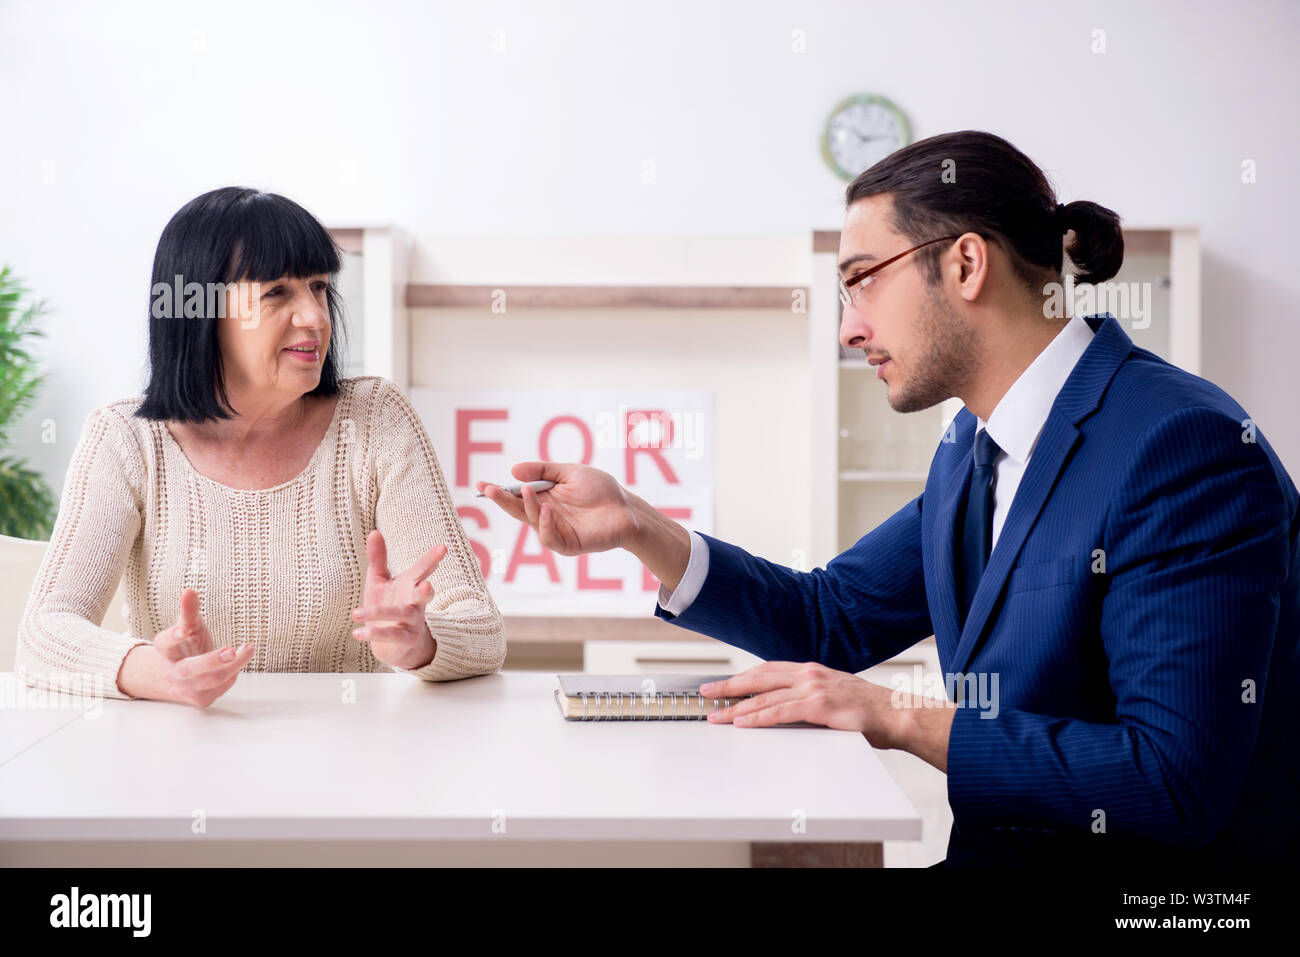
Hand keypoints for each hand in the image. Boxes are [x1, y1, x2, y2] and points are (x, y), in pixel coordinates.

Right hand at [151, 588, 254, 707]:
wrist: (179, 678)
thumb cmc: (186, 647)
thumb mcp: (188, 627)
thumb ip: (189, 611)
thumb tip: (189, 591)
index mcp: (165, 650)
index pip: (166, 643)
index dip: (174, 637)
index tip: (183, 630)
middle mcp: (172, 672)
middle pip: (188, 669)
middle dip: (210, 661)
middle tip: (230, 651)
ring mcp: (186, 688)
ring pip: (211, 680)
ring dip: (234, 665)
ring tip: (249, 649)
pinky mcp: (201, 698)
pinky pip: (221, 687)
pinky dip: (234, 673)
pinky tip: (241, 659)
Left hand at [352, 529, 443, 669]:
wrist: (392, 643)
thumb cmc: (387, 604)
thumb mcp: (380, 580)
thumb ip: (379, 558)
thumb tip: (374, 532)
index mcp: (411, 584)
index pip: (423, 569)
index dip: (433, 559)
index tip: (443, 547)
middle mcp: (416, 602)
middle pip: (425, 595)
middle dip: (427, 591)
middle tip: (427, 586)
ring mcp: (413, 622)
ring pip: (402, 615)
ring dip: (381, 613)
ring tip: (357, 613)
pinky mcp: (405, 639)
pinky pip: (392, 636)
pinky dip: (374, 633)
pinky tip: (357, 633)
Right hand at [475, 461, 638, 555]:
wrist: (625, 508)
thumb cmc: (600, 489)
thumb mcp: (569, 472)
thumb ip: (543, 471)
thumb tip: (513, 471)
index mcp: (544, 498)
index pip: (515, 496)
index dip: (498, 491)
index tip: (481, 484)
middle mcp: (546, 516)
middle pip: (517, 510)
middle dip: (502, 500)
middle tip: (490, 489)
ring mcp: (556, 531)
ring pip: (532, 522)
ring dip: (527, 507)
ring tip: (529, 492)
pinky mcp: (568, 544)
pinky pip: (550, 538)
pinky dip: (545, 524)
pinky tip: (547, 511)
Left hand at [699, 661, 905, 747]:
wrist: (895, 714)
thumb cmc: (866, 709)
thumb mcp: (832, 695)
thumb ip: (807, 698)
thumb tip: (782, 709)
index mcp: (810, 669)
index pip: (767, 670)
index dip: (741, 677)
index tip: (721, 685)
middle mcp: (809, 674)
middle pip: (758, 677)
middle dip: (729, 686)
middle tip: (706, 693)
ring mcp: (814, 688)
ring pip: (765, 696)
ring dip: (736, 707)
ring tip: (716, 715)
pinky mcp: (819, 706)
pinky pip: (780, 712)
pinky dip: (758, 717)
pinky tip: (742, 722)